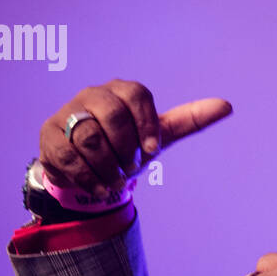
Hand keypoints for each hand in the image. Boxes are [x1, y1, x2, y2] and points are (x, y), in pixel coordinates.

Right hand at [39, 79, 232, 196]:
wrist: (89, 165)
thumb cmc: (127, 144)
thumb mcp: (159, 134)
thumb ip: (190, 120)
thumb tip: (227, 106)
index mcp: (122, 90)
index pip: (136, 95)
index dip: (147, 125)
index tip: (151, 150)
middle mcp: (93, 95)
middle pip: (112, 115)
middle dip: (125, 148)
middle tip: (131, 166)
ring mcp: (67, 113)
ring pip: (89, 137)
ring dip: (108, 167)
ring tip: (115, 179)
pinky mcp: (48, 135)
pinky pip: (68, 156)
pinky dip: (88, 177)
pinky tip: (99, 185)